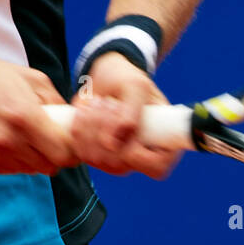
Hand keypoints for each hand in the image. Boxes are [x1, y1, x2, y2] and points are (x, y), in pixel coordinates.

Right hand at [0, 54, 77, 175]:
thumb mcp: (26, 76)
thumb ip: (54, 99)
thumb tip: (71, 117)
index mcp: (24, 117)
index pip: (63, 154)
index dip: (72, 150)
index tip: (71, 141)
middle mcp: (8, 141)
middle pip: (50, 166)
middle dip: (56, 154)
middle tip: (51, 138)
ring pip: (30, 170)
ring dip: (35, 157)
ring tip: (25, 135)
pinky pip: (10, 169)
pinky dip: (15, 159)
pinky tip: (6, 139)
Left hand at [70, 52, 183, 179]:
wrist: (107, 77)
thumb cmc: (127, 79)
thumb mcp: (135, 86)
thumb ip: (130, 113)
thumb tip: (112, 144)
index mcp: (164, 142)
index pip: (156, 167)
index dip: (138, 152)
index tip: (126, 125)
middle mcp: (141, 157)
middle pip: (119, 163)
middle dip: (108, 129)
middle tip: (109, 101)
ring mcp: (117, 160)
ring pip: (98, 159)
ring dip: (92, 125)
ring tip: (98, 101)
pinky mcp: (95, 155)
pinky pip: (81, 151)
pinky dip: (80, 127)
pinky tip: (85, 109)